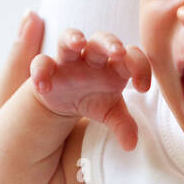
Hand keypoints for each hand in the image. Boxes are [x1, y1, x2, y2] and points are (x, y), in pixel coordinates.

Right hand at [29, 28, 150, 151]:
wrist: (68, 101)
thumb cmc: (96, 98)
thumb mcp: (111, 113)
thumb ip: (123, 125)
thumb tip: (131, 145)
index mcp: (114, 65)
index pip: (131, 56)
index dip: (140, 66)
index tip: (143, 87)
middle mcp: (93, 58)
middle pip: (101, 40)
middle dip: (110, 43)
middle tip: (119, 52)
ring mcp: (70, 61)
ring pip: (69, 38)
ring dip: (73, 38)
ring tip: (78, 43)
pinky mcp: (49, 69)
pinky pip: (41, 63)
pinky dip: (40, 71)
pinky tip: (44, 86)